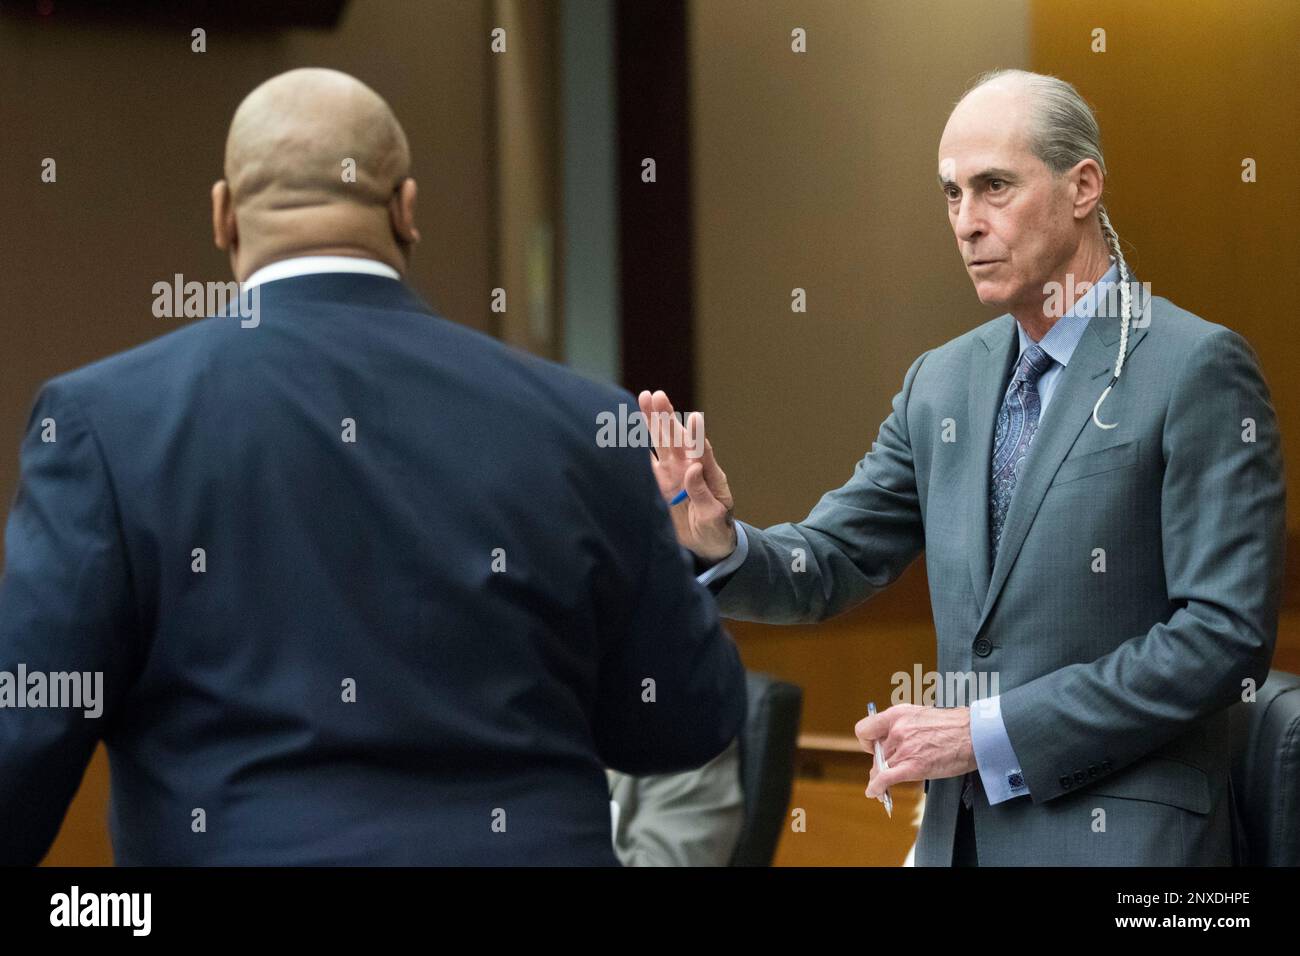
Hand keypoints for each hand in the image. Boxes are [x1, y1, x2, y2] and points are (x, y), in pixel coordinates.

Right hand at [636, 389, 736, 561]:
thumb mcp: (715, 515)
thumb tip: (693, 468)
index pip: (702, 450)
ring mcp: (672, 473)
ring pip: (660, 443)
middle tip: (657, 396)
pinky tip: (627, 430)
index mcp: (708, 473)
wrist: (705, 544)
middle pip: (676, 438)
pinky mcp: (658, 482)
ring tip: (645, 398)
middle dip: (667, 417)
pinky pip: (645, 463)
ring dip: (653, 422)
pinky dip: (636, 448)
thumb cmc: (716, 528)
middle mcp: (688, 466)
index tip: (694, 418)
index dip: (696, 434)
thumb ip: (704, 492)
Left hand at [854, 704, 976, 799]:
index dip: (867, 741)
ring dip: (879, 777)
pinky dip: (877, 787)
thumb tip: (891, 739)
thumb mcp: (921, 714)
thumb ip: (903, 725)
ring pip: (880, 767)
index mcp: (897, 715)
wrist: (975, 734)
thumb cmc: (954, 725)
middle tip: (889, 768)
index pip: (864, 729)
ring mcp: (904, 748)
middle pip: (875, 753)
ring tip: (881, 785)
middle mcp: (897, 730)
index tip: (874, 747)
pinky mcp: (914, 767)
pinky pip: (885, 778)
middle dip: (880, 762)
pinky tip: (874, 793)